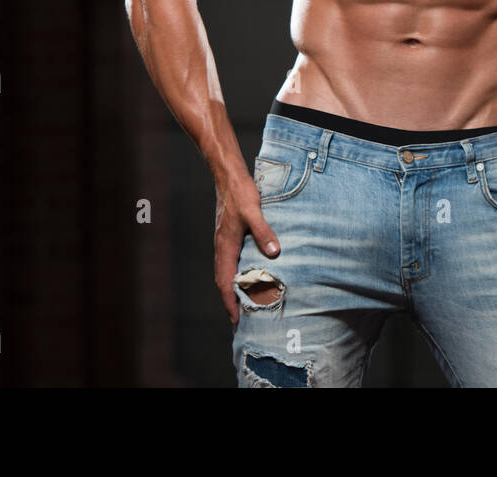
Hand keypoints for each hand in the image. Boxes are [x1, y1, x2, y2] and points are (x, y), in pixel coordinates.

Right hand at [213, 175, 280, 324]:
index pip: (225, 280)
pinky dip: (234, 273)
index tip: (235, 319)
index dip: (230, 301)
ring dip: (231, 287)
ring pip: (224, 271)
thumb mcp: (253, 212)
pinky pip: (228, 261)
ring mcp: (224, 241)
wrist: (228, 177)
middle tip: (238, 318)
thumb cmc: (240, 193)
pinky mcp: (228, 235)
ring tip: (242, 301)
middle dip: (229, 300)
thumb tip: (274, 252)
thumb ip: (263, 232)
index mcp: (226, 246)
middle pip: (222, 280)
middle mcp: (222, 246)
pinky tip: (245, 273)